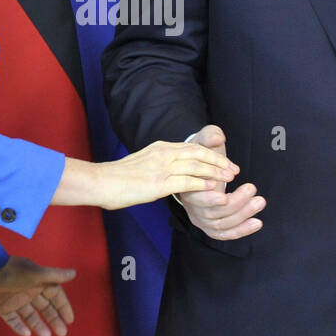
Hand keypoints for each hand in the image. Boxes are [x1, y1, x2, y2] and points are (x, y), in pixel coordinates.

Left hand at [0, 257, 75, 335]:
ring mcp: (14, 299)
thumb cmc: (11, 272)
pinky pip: (13, 319)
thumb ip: (55, 275)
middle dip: (54, 319)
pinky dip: (19, 327)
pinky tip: (26, 335)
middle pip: (44, 307)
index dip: (63, 306)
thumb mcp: (35, 274)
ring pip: (30, 315)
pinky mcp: (2, 306)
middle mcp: (28, 290)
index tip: (70, 320)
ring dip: (39, 325)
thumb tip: (74, 273)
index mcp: (38, 280)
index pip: (55, 295)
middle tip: (62, 334)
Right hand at [54, 136, 238, 210]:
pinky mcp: (159, 183)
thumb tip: (169, 171)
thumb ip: (158, 163)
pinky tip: (214, 189)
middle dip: (219, 161)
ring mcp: (162, 167)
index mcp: (160, 147)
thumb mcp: (142, 162)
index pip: (192, 146)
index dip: (211, 153)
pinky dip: (202, 185)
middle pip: (199, 153)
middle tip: (234, 169)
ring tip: (229, 178)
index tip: (224, 161)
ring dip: (215, 172)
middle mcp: (163, 153)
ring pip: (196, 166)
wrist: (101, 181)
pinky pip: (186, 182)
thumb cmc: (118, 177)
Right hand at [176, 124, 264, 240]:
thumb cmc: (203, 156)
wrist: (201, 169)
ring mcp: (202, 219)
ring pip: (221, 224)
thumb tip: (217, 137)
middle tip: (252, 189)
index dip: (210, 198)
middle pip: (212, 213)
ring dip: (242, 215)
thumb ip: (209, 137)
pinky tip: (257, 223)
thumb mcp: (203, 142)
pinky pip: (226, 234)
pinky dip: (242, 231)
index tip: (226, 193)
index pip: (196, 198)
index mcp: (187, 188)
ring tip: (260, 201)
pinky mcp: (212, 227)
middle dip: (235, 203)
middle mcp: (193, 208)